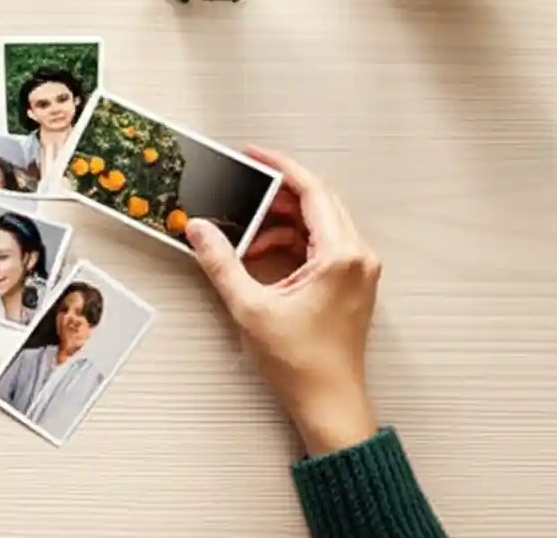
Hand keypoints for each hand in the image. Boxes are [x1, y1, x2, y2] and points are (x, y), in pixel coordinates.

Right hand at [185, 147, 381, 455]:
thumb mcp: (250, 307)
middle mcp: (357, 256)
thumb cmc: (302, 364)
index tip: (255, 155)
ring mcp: (357, 270)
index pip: (312, 191)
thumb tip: (199, 230)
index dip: (280, 167)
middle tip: (244, 187)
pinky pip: (321, 244)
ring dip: (281, 222)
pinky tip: (260, 255)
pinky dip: (290, 242)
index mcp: (340, 255)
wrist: (330, 402)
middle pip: (318, 202)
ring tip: (245, 233)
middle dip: (277, 194)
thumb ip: (221, 262)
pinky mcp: (350, 282)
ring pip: (318, 223)